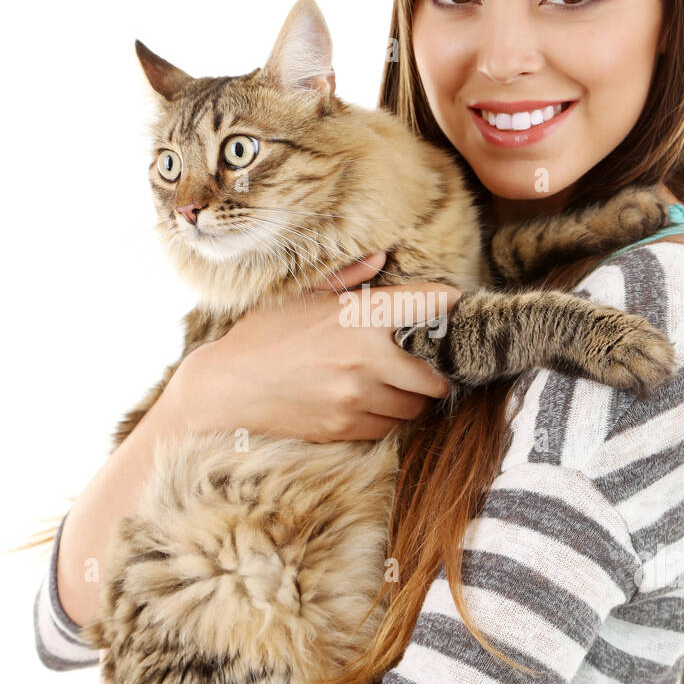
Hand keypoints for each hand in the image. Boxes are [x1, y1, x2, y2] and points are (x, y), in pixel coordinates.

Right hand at [171, 251, 463, 441]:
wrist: (227, 388)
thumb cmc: (264, 336)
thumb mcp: (302, 296)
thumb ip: (347, 277)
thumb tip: (381, 256)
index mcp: (357, 315)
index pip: (426, 304)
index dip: (448, 302)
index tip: (456, 303)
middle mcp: (364, 356)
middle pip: (433, 372)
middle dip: (436, 371)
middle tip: (430, 365)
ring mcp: (356, 395)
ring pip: (415, 405)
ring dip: (415, 398)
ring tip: (403, 388)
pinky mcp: (346, 425)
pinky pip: (391, 426)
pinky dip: (391, 418)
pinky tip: (378, 405)